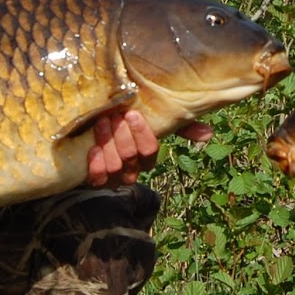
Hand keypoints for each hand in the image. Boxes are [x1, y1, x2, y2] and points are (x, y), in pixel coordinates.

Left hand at [85, 111, 211, 187]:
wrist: (86, 133)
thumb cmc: (123, 125)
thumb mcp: (149, 120)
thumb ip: (177, 125)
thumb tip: (208, 134)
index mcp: (146, 156)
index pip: (151, 151)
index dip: (143, 134)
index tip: (133, 114)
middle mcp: (132, 170)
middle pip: (132, 158)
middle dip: (123, 136)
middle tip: (115, 116)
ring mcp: (113, 177)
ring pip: (116, 167)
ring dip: (108, 144)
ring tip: (102, 123)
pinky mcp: (94, 181)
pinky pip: (98, 179)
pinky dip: (96, 164)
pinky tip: (94, 148)